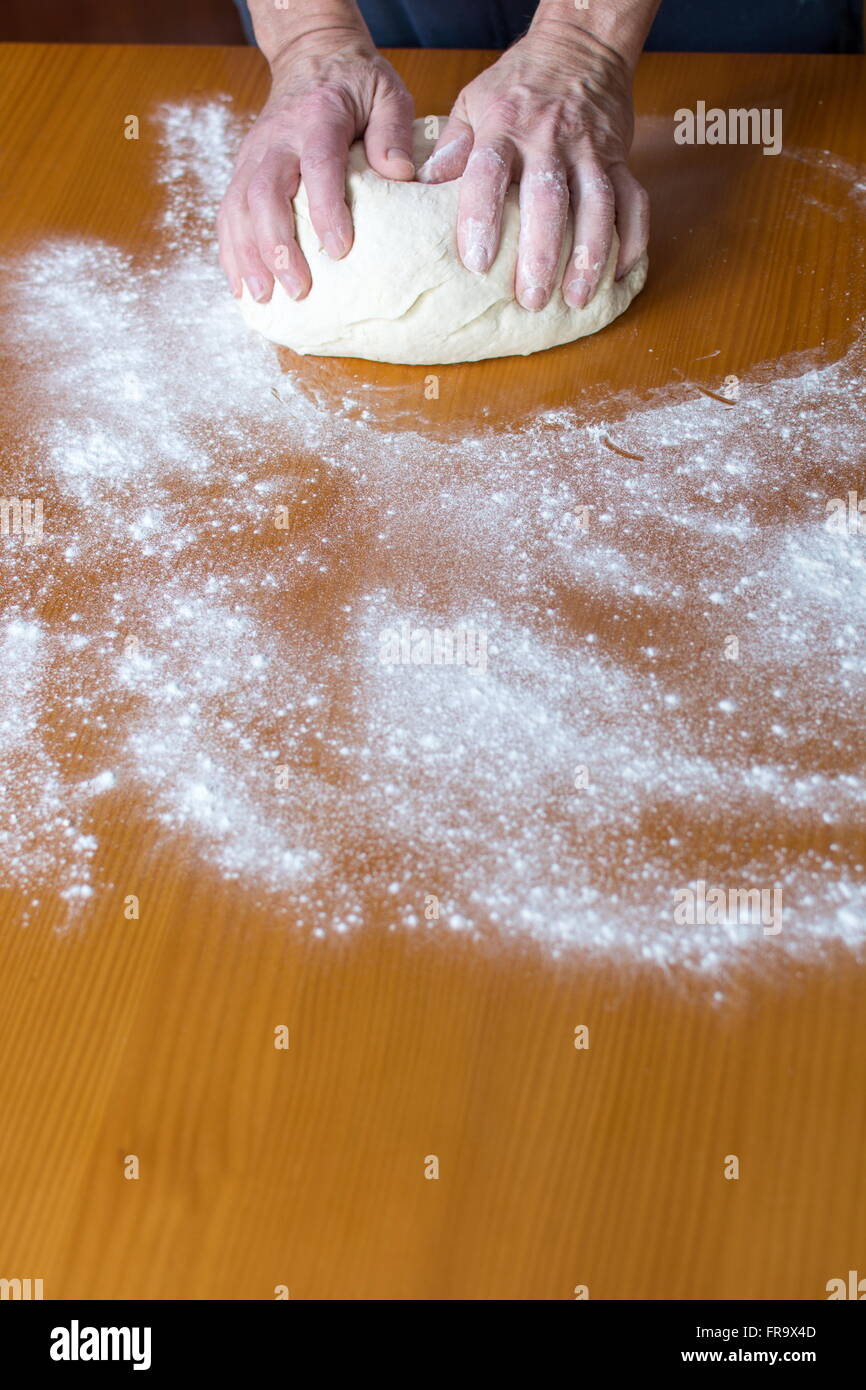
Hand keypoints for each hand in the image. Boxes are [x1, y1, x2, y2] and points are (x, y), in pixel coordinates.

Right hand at [218, 35, 413, 302]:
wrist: (311, 54)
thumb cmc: (356, 81)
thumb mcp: (387, 93)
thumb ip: (394, 131)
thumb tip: (401, 174)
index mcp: (318, 118)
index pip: (317, 166)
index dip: (326, 209)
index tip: (339, 250)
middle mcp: (277, 139)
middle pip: (264, 193)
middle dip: (277, 246)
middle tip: (298, 288)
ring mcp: (254, 156)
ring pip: (239, 208)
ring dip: (248, 256)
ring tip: (263, 297)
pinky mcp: (243, 170)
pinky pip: (228, 213)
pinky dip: (230, 252)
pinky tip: (240, 285)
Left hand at [417, 17, 648, 311]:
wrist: (581, 45)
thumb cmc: (517, 85)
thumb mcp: (473, 102)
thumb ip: (452, 147)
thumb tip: (421, 185)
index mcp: (504, 125)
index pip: (489, 172)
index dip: (483, 217)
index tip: (478, 262)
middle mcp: (549, 138)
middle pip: (547, 200)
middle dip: (540, 254)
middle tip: (529, 300)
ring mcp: (590, 149)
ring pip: (596, 205)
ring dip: (589, 256)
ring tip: (576, 299)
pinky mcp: (621, 158)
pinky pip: (633, 200)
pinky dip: (632, 239)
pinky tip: (620, 274)